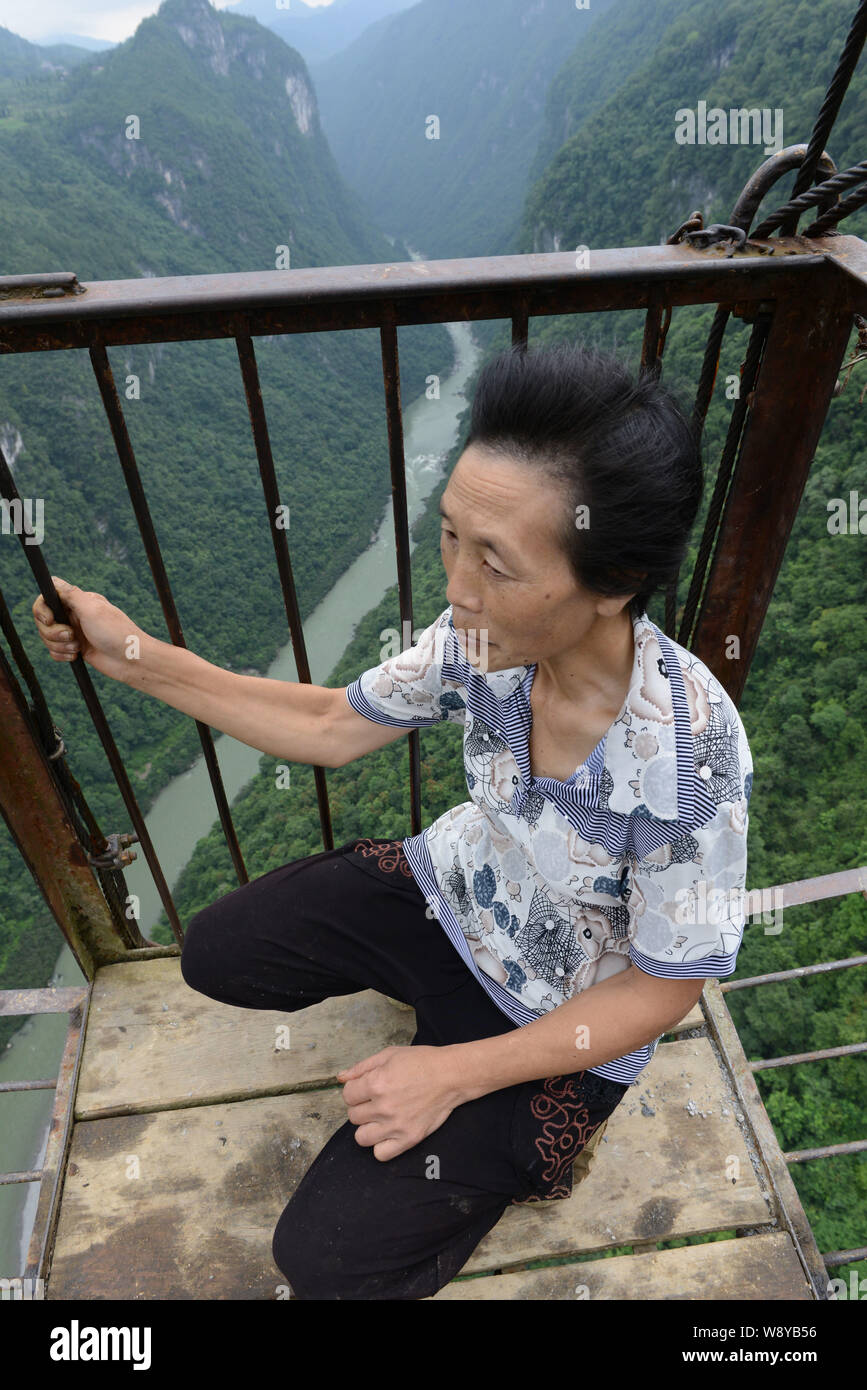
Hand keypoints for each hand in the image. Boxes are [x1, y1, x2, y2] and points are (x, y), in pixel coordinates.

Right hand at [32, 576, 146, 677]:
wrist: (131, 660)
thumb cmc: (116, 633)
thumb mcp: (93, 610)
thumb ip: (72, 595)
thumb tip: (54, 581)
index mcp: (78, 601)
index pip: (48, 599)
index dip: (42, 610)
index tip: (49, 620)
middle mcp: (74, 614)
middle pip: (44, 620)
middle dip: (52, 632)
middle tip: (71, 636)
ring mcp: (74, 632)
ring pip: (47, 637)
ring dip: (58, 645)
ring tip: (77, 648)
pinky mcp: (75, 648)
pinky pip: (54, 651)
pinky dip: (61, 655)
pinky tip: (76, 656)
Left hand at [337, 1045, 458, 1160]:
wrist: (451, 1075)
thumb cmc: (421, 1062)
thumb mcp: (389, 1055)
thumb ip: (362, 1067)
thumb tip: (341, 1078)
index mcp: (376, 1083)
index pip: (347, 1096)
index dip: (355, 1091)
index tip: (366, 1089)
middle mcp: (383, 1107)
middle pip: (353, 1116)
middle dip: (362, 1107)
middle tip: (376, 1101)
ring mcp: (396, 1125)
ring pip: (361, 1138)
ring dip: (368, 1127)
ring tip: (380, 1118)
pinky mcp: (409, 1139)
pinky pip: (381, 1154)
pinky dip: (381, 1146)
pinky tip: (388, 1132)